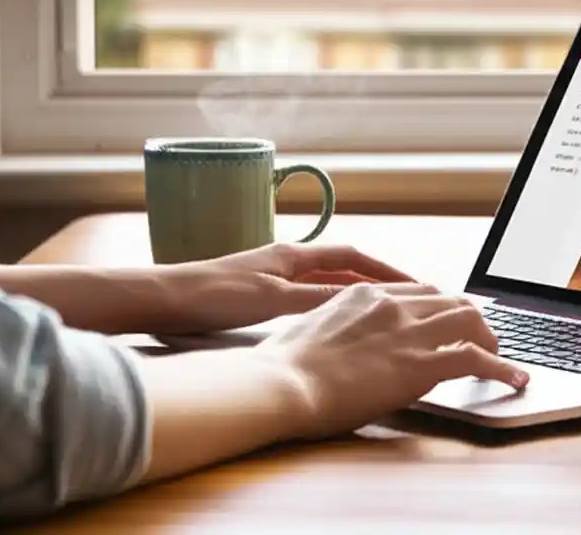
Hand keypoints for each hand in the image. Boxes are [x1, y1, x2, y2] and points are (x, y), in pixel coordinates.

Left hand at [155, 243, 435, 333]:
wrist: (165, 299)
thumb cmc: (214, 295)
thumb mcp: (272, 299)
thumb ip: (316, 299)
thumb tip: (364, 300)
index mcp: (294, 256)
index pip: (353, 258)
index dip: (386, 269)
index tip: (415, 284)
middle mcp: (287, 262)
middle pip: (343, 270)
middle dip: (378, 283)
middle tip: (409, 301)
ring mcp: (273, 278)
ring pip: (326, 285)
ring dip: (355, 296)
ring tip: (383, 313)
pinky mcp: (259, 296)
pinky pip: (308, 298)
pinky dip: (329, 308)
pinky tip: (334, 324)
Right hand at [258, 284, 529, 438]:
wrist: (280, 384)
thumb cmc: (281, 369)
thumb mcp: (310, 333)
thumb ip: (338, 330)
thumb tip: (345, 345)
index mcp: (364, 295)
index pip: (417, 291)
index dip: (438, 306)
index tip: (446, 320)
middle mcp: (392, 304)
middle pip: (449, 298)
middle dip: (469, 318)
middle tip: (478, 338)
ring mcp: (409, 331)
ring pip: (470, 319)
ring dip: (490, 338)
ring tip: (500, 357)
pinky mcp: (421, 363)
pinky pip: (476, 359)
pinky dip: (502, 368)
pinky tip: (514, 379)